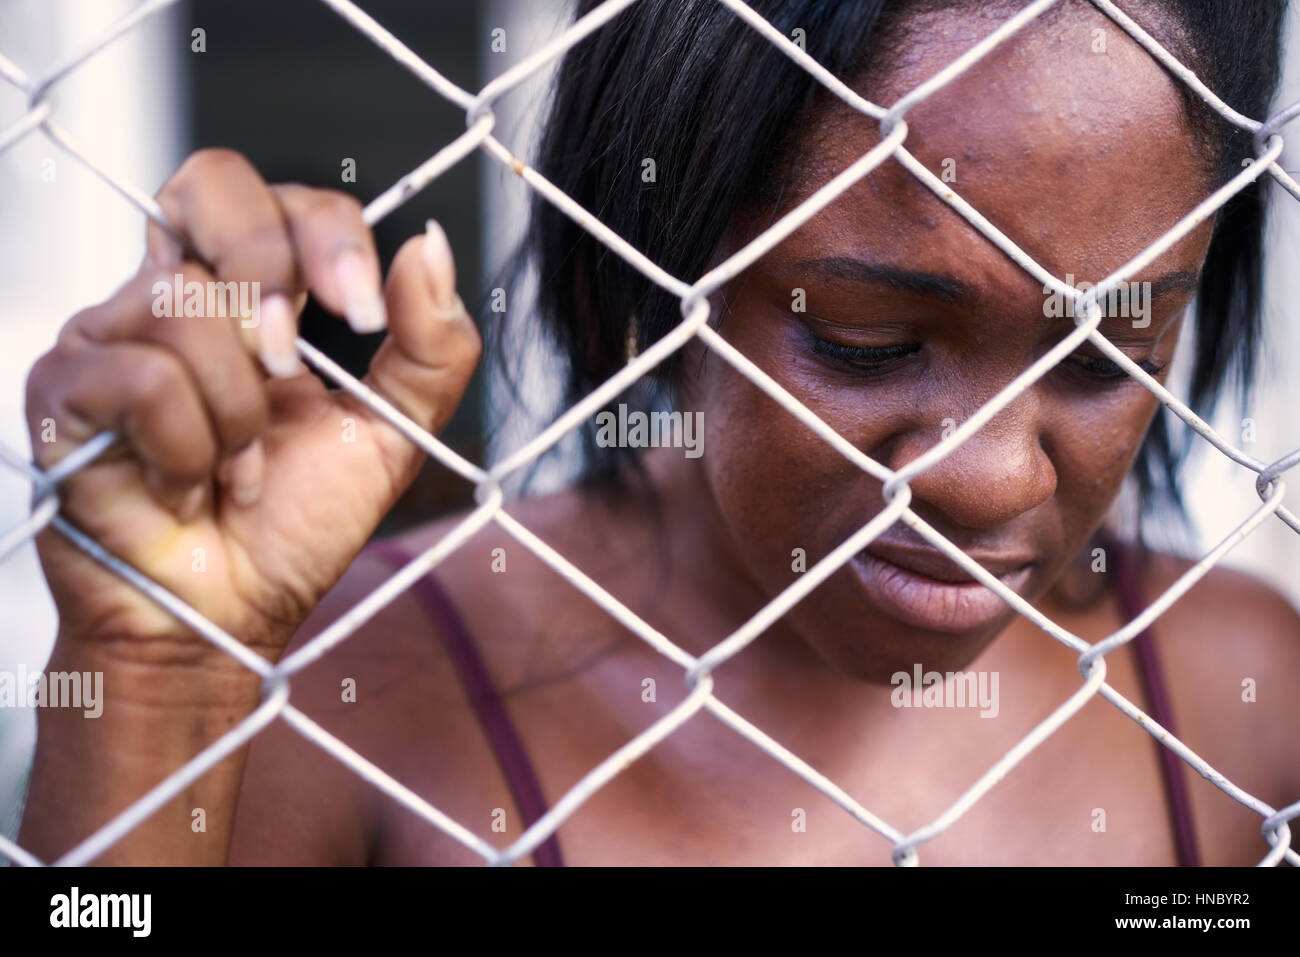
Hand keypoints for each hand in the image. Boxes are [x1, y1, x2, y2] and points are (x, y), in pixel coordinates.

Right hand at [25, 148, 480, 668]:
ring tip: (235, 470)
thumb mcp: (391, 434)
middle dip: (272, 277)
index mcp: (252, 299)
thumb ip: (429, 347)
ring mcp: (112, 333)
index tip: (365, 314)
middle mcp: (177, 297)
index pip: (280, 198)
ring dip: (240, 414)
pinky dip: (189, 450)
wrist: (230, 617)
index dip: (328, 234)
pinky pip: (143, 377)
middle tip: (289, 371)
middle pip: (212, 185)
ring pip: (189, 304)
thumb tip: (428, 246)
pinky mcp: (64, 386)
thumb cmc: (295, 528)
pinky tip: (184, 488)